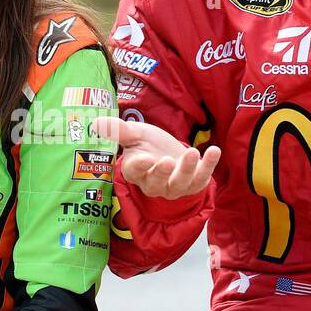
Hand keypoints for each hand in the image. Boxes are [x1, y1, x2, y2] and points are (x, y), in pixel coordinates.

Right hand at [92, 115, 219, 199]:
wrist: (169, 151)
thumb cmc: (148, 144)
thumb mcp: (134, 134)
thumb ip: (118, 130)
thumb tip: (95, 123)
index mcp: (136, 171)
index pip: (135, 172)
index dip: (139, 167)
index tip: (144, 159)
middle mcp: (154, 183)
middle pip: (156, 183)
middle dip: (162, 173)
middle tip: (168, 160)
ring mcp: (174, 186)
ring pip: (179, 184)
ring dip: (187, 169)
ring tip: (193, 152)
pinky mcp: (194, 184)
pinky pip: (202, 178)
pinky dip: (209, 166)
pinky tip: (214, 150)